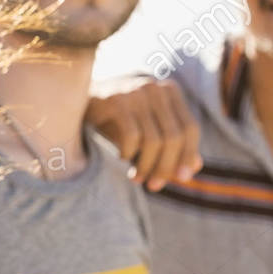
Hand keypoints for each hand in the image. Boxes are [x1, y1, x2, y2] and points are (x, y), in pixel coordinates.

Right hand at [85, 77, 201, 190]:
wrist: (77, 97)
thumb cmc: (115, 116)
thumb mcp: (146, 129)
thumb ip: (171, 145)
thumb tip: (195, 167)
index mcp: (169, 92)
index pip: (190, 128)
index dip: (188, 155)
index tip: (182, 178)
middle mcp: (155, 88)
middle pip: (174, 137)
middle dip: (166, 166)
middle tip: (154, 185)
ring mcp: (135, 92)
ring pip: (153, 140)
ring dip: (146, 166)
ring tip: (137, 178)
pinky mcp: (116, 100)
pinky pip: (132, 137)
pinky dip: (129, 153)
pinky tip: (122, 157)